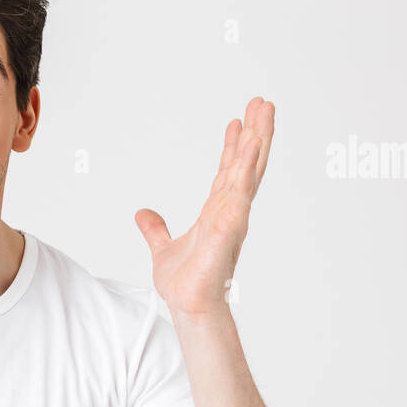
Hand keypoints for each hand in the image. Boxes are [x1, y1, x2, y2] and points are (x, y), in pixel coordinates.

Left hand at [135, 97, 274, 318]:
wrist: (188, 305)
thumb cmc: (185, 283)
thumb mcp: (162, 248)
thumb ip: (155, 229)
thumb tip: (142, 214)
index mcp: (216, 212)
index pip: (227, 171)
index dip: (233, 146)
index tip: (237, 121)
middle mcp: (229, 210)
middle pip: (246, 164)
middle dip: (255, 132)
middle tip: (262, 102)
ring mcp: (233, 216)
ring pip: (248, 170)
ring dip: (257, 140)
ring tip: (264, 111)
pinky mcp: (230, 226)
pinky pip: (240, 191)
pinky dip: (246, 168)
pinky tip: (251, 146)